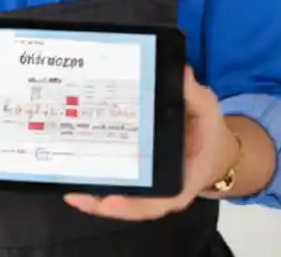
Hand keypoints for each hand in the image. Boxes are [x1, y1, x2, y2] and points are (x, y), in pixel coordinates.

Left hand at [63, 66, 239, 220]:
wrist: (213, 148)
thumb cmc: (208, 134)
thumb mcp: (208, 113)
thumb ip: (196, 97)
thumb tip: (180, 74)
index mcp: (182, 183)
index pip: (157, 202)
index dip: (131, 206)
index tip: (110, 201)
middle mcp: (161, 191)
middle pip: (129, 205)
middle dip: (100, 203)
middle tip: (76, 194)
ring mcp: (147, 186)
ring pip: (117, 198)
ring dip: (92, 196)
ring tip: (67, 188)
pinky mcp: (136, 175)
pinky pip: (116, 183)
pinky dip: (96, 181)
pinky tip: (74, 172)